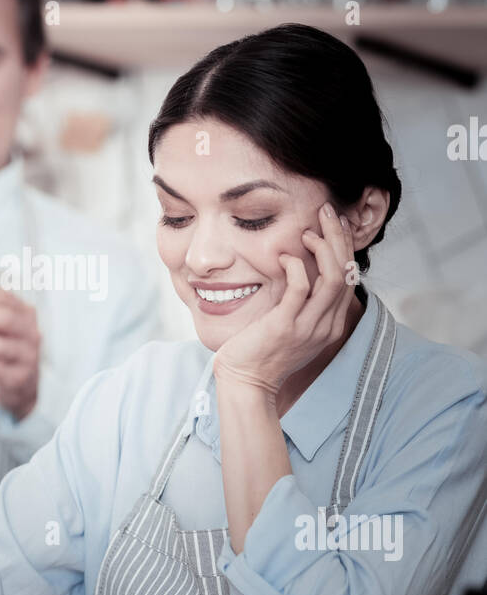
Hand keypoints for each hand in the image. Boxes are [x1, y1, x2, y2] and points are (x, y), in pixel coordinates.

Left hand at [213, 203, 356, 394]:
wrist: (246, 383)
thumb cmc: (263, 353)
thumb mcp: (292, 327)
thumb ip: (302, 303)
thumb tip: (300, 272)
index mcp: (330, 323)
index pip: (348, 277)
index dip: (344, 246)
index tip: (334, 223)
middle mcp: (326, 324)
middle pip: (346, 272)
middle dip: (338, 237)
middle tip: (326, 211)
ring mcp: (308, 327)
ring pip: (332, 277)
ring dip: (323, 247)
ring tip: (309, 229)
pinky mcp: (286, 326)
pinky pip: (300, 289)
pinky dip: (295, 267)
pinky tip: (284, 256)